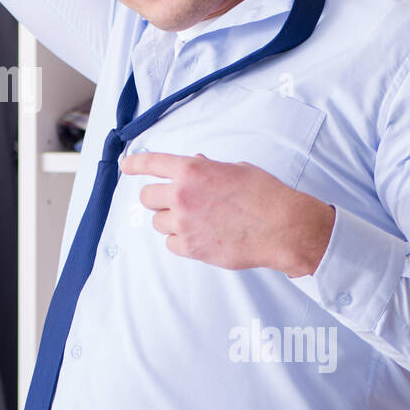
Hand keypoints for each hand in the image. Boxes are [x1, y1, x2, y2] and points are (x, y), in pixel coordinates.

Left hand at [119, 151, 335, 276]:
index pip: (151, 163)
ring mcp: (184, 223)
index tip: (125, 166)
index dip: (134, 164)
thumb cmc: (265, 195)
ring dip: (170, 221)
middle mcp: (182, 195)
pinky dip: (181, 241)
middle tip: (174, 202)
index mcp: (192, 170)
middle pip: (147, 197)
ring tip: (196, 221)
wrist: (283, 228)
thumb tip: (195, 162)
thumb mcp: (236, 169)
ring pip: (158, 223)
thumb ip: (208, 167)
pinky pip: (170, 244)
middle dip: (157, 199)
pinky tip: (201, 236)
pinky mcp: (190, 247)